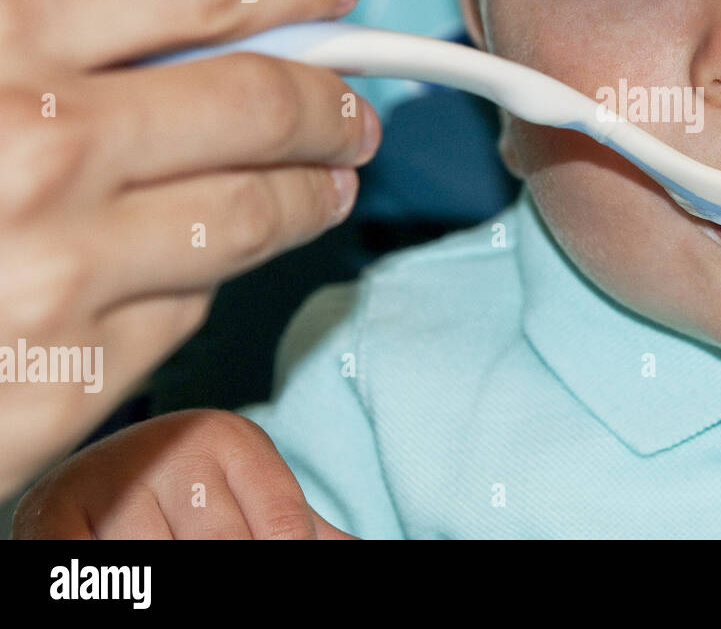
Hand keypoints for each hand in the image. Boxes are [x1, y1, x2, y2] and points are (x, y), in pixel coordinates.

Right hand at [0, 0, 380, 499]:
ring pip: (248, 215)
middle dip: (329, 99)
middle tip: (355, 106)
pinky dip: (211, 277)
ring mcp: (67, 270)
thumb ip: (39, 28)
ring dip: (311, 191)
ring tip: (333, 180)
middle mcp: (46, 147)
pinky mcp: (71, 378)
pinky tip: (220, 263)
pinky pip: (185, 308)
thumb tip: (179, 20)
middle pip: (257, 102)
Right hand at [12, 409, 355, 538]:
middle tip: (204, 549)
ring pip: (159, 562)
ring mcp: (113, 476)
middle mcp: (174, 446)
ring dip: (164, 572)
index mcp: (233, 439)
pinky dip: (106, 575)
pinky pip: (85, 563)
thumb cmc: (198, 498)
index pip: (285, 529)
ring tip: (166, 551)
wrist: (102, 477)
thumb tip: (370, 548)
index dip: (282, 553)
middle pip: (224, 549)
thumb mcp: (260, 502)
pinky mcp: (55, 510)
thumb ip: (309, 529)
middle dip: (224, 562)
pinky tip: (126, 572)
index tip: (274, 552)